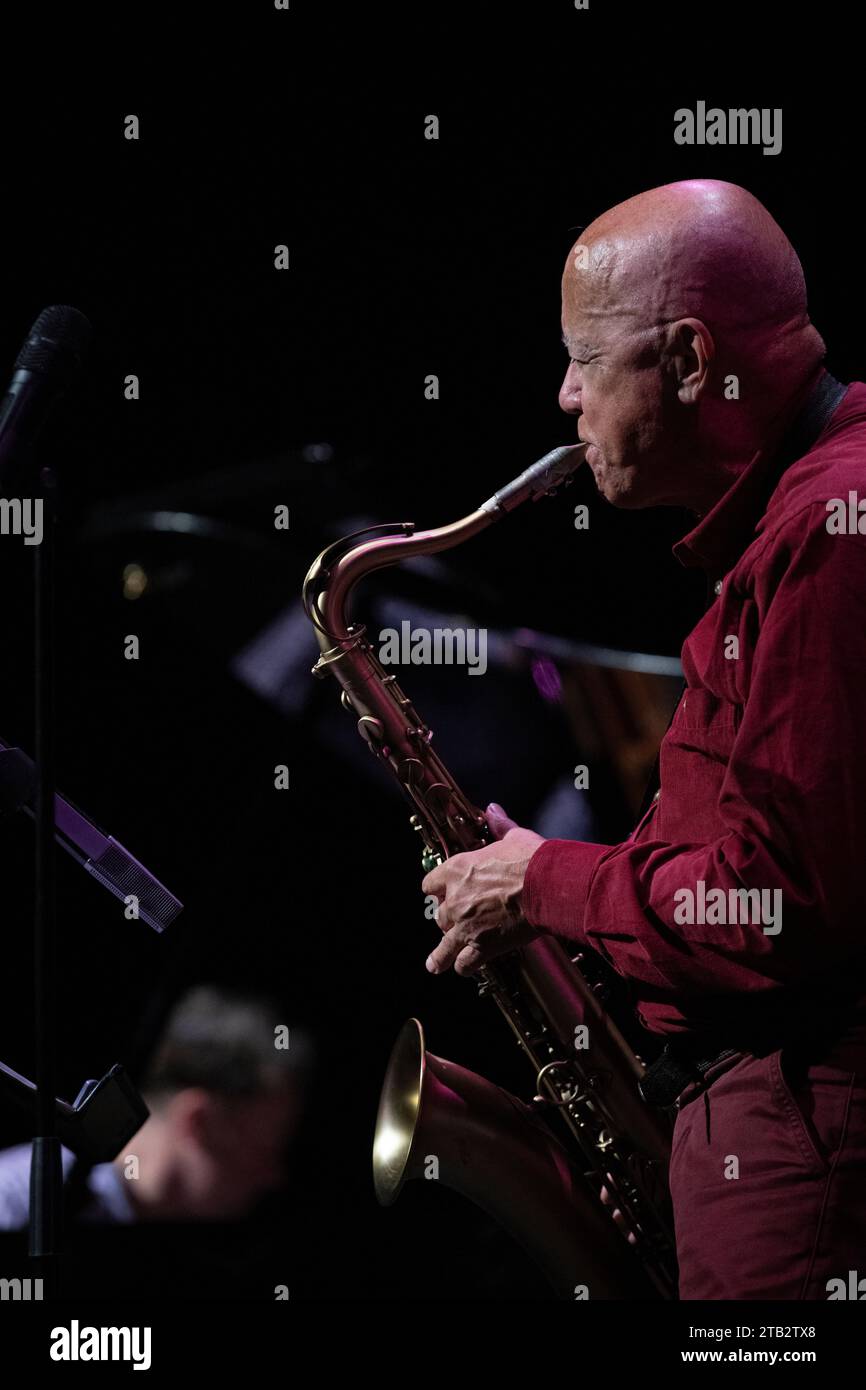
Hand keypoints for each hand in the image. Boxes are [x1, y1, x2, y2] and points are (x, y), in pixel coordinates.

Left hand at [421, 803, 545, 976]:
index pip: (430, 884)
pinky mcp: (481, 947)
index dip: (436, 890)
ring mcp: (466, 926)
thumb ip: (499, 826)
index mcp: (457, 870)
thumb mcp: (513, 837)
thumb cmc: (531, 859)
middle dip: (448, 919)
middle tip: (456, 922)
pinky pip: (464, 963)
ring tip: (435, 964)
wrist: (547, 886)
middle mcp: (455, 900)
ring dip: (440, 955)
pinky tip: (464, 968)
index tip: (439, 893)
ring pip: (443, 946)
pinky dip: (464, 966)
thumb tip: (493, 810)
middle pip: (439, 915)